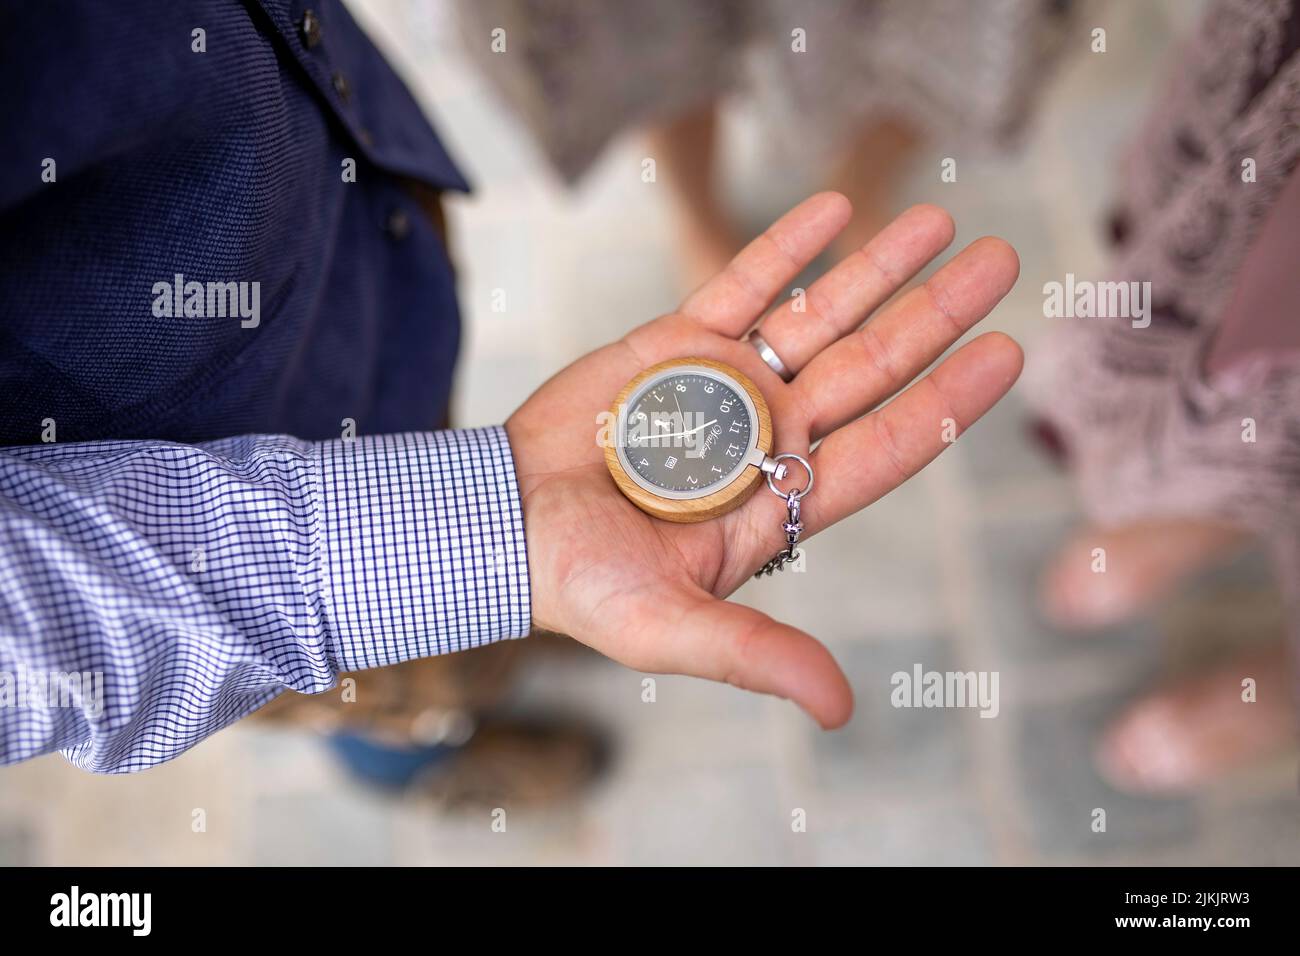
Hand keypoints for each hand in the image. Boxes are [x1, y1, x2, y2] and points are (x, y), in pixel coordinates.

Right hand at [506, 194, 1021, 727]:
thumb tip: (840, 709)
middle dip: (935, 314)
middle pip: (871, 366)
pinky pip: (741, 284)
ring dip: (878, 268)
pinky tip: (835, 206)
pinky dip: (786, 248)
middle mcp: (767, 435)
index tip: (1008, 352)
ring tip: (939, 219)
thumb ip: (752, 654)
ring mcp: (725, 384)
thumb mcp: (667, 627)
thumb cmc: (579, 584)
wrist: (500, 522)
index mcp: (780, 500)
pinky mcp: (674, 344)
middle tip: (1000, 262)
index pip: (885, 445)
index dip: (947, 401)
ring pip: (819, 316)